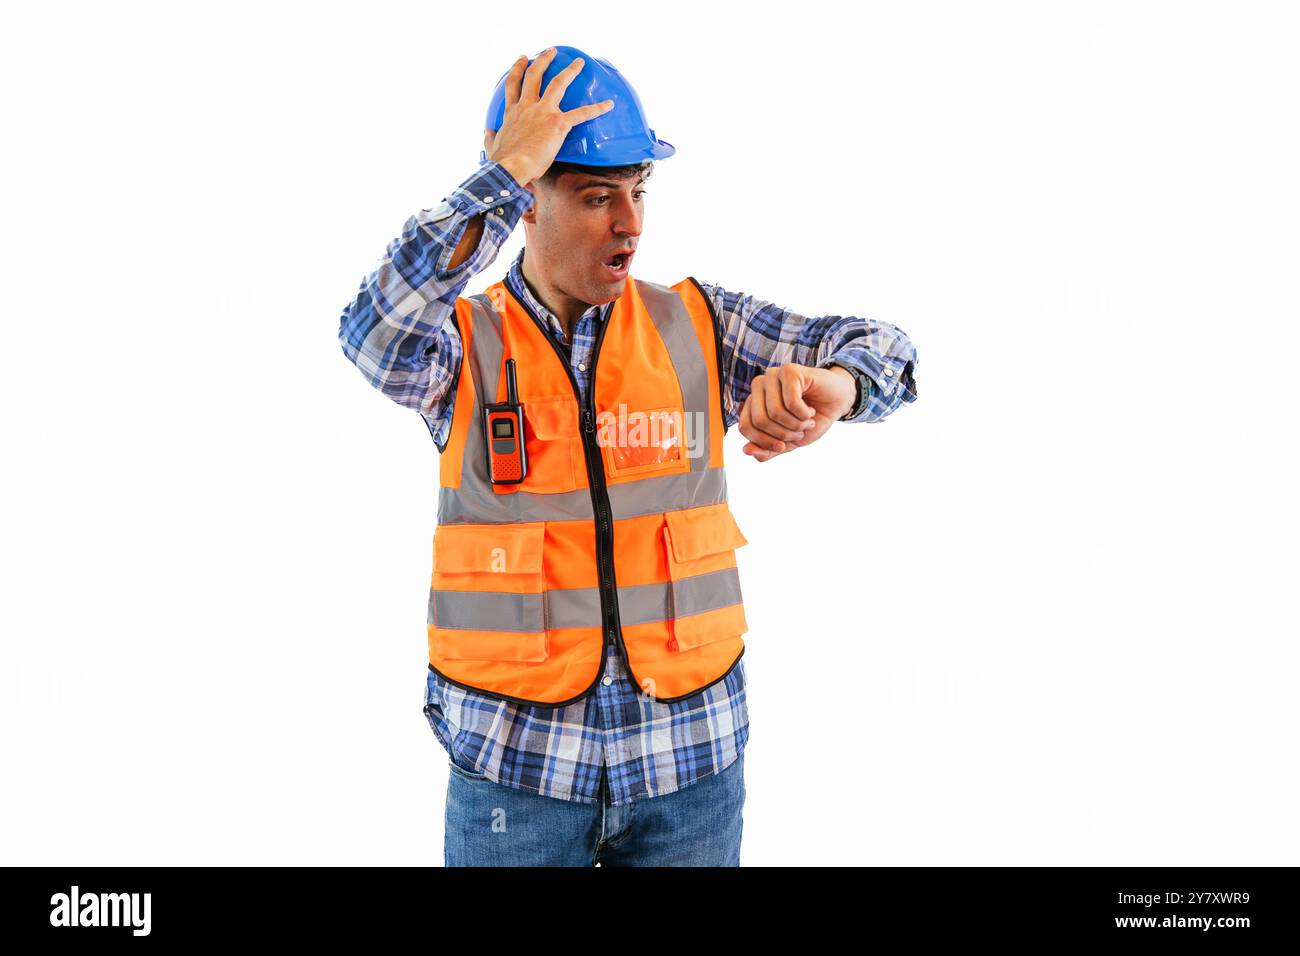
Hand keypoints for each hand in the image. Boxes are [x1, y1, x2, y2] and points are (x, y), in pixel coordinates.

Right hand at [482, 48, 614, 187]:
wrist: (511, 166)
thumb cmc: (502, 162)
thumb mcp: (492, 146)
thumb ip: (490, 137)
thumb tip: (487, 133)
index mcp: (512, 113)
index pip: (513, 86)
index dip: (517, 69)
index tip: (521, 59)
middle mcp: (527, 106)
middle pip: (534, 76)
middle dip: (543, 61)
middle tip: (550, 51)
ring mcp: (543, 112)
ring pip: (558, 84)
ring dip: (569, 71)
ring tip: (578, 62)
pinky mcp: (558, 123)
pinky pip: (581, 113)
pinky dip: (596, 109)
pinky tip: (608, 104)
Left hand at [738, 363, 855, 461]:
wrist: (837, 403)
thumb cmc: (811, 420)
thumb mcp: (789, 441)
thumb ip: (768, 449)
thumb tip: (747, 451)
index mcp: (753, 401)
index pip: (745, 426)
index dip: (764, 442)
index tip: (783, 447)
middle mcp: (759, 386)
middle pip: (759, 420)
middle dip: (783, 434)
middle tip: (800, 432)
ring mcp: (773, 375)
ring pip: (774, 412)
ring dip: (796, 425)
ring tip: (807, 421)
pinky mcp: (790, 371)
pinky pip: (791, 402)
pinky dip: (804, 414)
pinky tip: (810, 411)